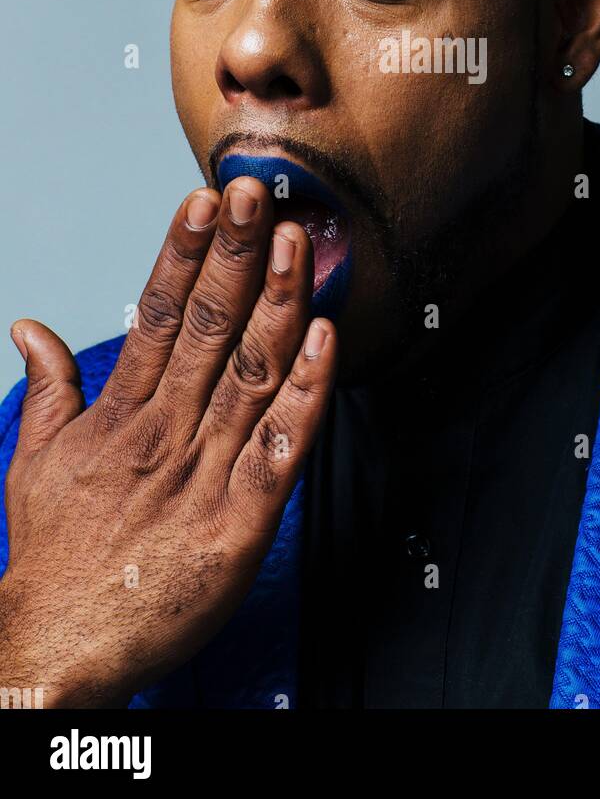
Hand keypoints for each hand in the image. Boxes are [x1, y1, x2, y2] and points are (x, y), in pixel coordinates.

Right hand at [0, 178, 335, 706]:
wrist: (59, 650)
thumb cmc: (56, 553)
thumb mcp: (35, 461)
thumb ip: (47, 388)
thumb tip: (30, 327)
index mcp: (122, 414)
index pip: (156, 314)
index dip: (181, 254)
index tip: (200, 202)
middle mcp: (165, 431)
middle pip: (206, 327)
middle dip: (233, 255)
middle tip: (253, 192)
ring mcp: (205, 473)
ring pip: (250, 371)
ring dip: (276, 303)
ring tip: (293, 242)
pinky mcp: (241, 521)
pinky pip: (282, 446)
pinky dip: (305, 393)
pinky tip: (324, 341)